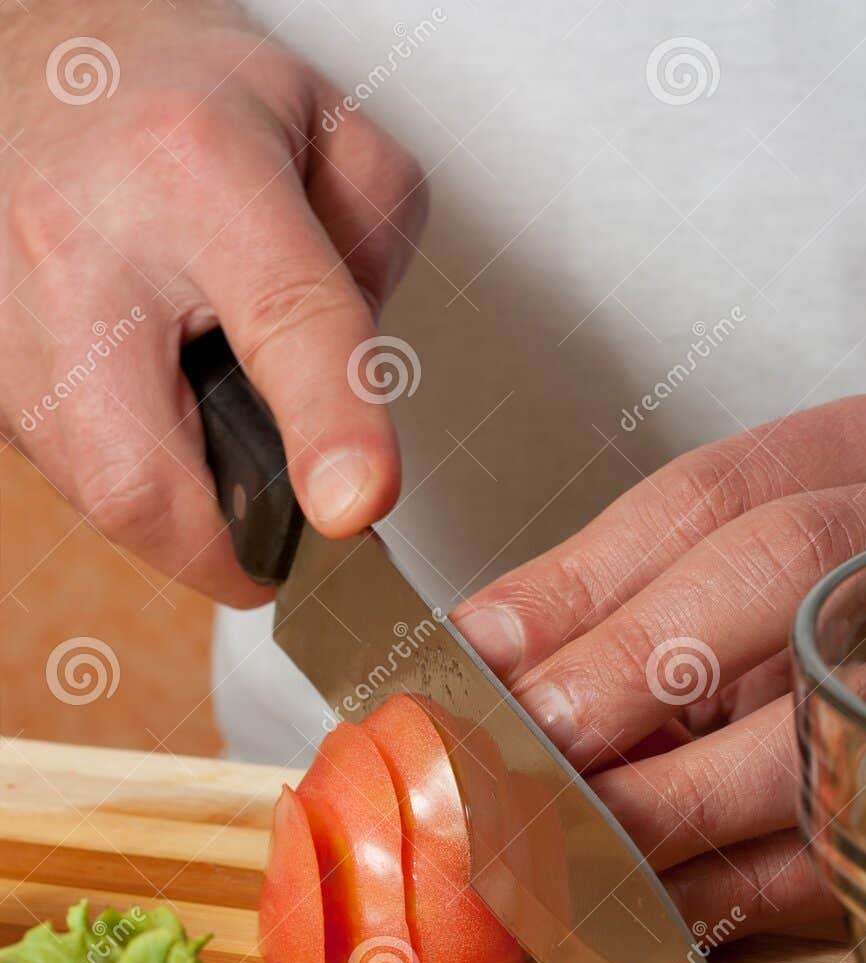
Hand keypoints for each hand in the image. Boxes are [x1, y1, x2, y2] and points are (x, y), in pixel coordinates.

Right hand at [0, 0, 426, 602]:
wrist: (49, 62)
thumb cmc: (183, 98)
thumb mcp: (327, 132)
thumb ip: (376, 257)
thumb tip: (361, 401)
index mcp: (196, 167)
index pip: (282, 319)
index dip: (329, 429)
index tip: (356, 503)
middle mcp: (79, 239)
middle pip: (141, 474)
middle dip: (227, 545)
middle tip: (283, 537)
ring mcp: (5, 308)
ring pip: (93, 492)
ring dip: (174, 503)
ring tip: (211, 437)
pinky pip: (57, 469)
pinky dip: (119, 470)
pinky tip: (148, 412)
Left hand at [455, 386, 865, 938]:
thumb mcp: (798, 557)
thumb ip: (661, 589)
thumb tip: (487, 653)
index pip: (716, 495)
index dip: (575, 584)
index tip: (467, 656)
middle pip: (776, 579)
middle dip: (618, 675)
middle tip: (503, 753)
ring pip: (815, 734)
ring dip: (657, 808)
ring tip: (542, 842)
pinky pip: (845, 861)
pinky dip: (723, 895)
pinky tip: (633, 906)